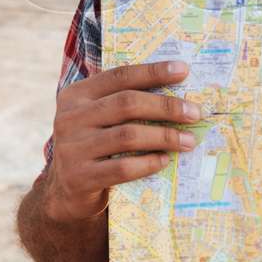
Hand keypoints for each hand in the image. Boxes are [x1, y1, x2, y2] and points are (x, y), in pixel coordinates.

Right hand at [41, 59, 202, 222]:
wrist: (66, 191)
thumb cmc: (94, 146)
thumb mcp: (99, 118)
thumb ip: (123, 103)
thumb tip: (177, 91)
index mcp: (76, 95)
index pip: (120, 76)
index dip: (153, 71)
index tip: (183, 70)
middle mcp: (70, 118)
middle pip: (127, 103)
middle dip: (166, 106)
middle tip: (195, 113)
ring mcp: (72, 148)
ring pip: (128, 136)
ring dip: (164, 136)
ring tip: (188, 141)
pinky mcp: (80, 178)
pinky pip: (122, 168)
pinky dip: (148, 163)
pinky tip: (165, 160)